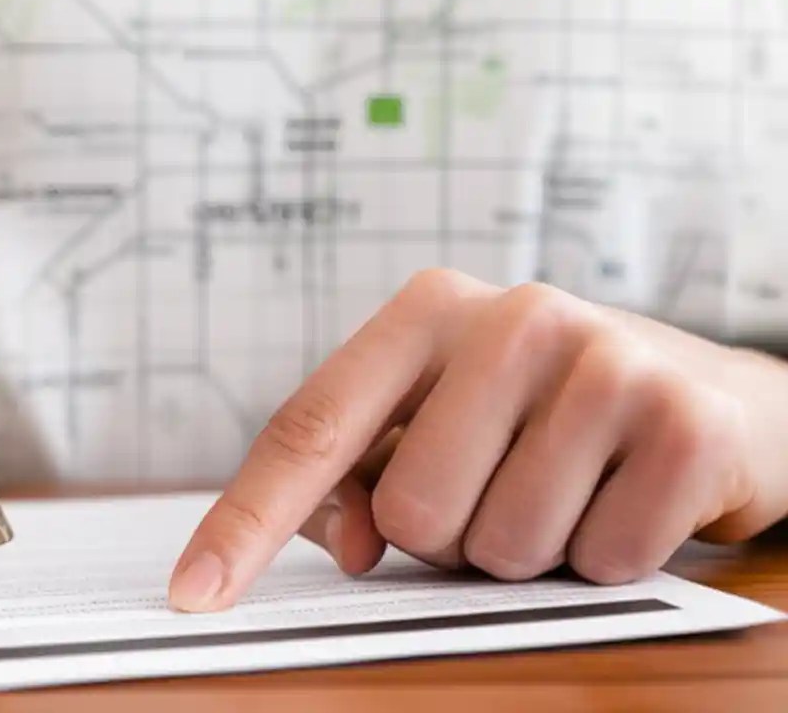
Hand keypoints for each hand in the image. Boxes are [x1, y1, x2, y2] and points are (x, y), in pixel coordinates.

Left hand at [169, 269, 787, 611]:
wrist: (712, 395)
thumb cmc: (543, 417)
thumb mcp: (440, 424)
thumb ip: (364, 479)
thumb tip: (355, 548)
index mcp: (425, 313)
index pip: (310, 429)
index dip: (245, 522)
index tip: (193, 593)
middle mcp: (512, 316)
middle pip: (411, 515)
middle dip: (454, 538)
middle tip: (507, 490)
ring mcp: (606, 359)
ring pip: (504, 548)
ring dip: (532, 551)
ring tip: (570, 490)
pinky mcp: (684, 422)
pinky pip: (599, 562)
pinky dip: (606, 560)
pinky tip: (628, 500)